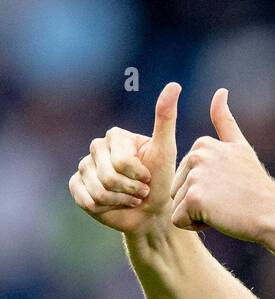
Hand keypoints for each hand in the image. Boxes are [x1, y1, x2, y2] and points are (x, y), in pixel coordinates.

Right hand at [68, 82, 181, 233]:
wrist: (151, 213)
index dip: (138, 176)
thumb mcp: (166, 152)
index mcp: (115, 136)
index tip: (148, 178)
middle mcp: (97, 147)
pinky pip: (85, 199)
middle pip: (108, 176)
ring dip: (119, 201)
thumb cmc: (161, 183)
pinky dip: (102, 208)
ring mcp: (85, 166)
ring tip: (130, 199)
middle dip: (129, 191)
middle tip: (141, 192)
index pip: (121, 162)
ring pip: (98, 190)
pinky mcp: (76, 186)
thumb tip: (174, 85)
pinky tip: (113, 205)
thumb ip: (166, 119)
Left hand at [169, 89, 274, 241]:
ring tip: (224, 210)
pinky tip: (218, 219)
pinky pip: (179, 221)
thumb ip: (225, 121)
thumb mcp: (241, 149)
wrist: (272, 214)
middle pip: (178, 191)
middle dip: (198, 204)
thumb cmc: (258, 189)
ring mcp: (195, 176)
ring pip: (178, 206)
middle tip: (226, 203)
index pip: (187, 177)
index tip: (229, 189)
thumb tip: (220, 91)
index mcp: (203, 144)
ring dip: (197, 216)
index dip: (206, 190)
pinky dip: (196, 226)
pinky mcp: (194, 198)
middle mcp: (197, 155)